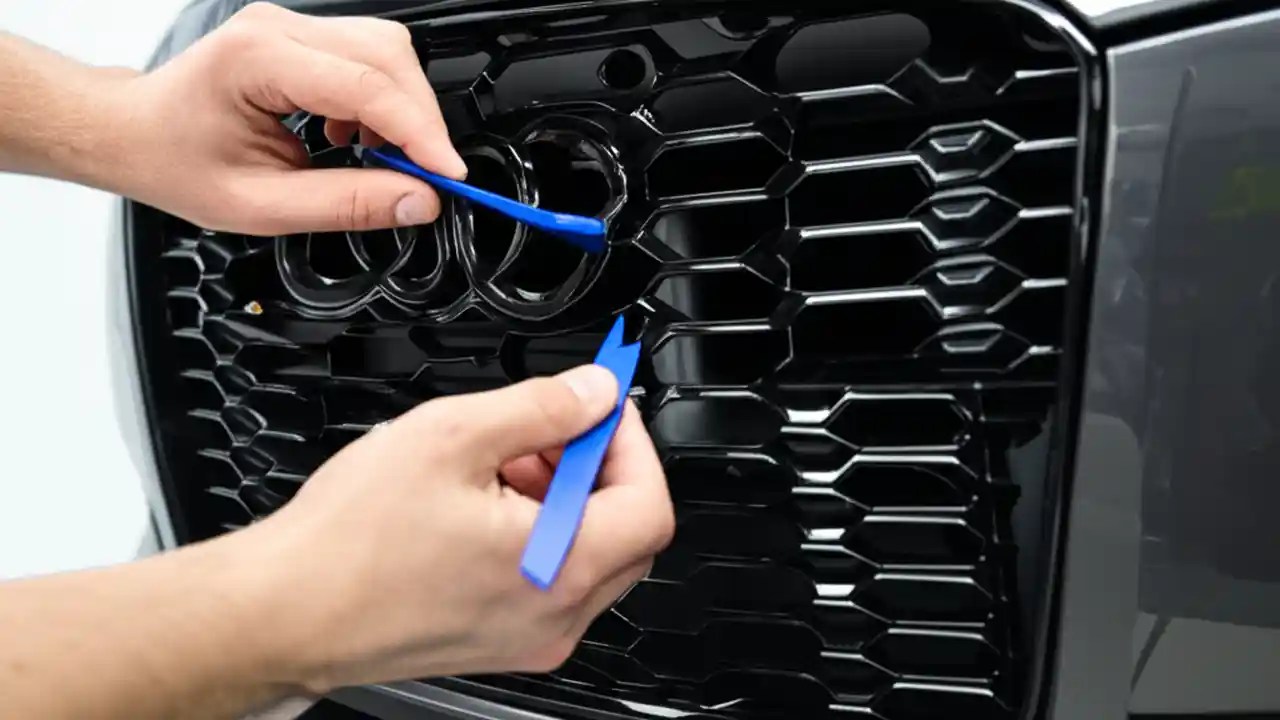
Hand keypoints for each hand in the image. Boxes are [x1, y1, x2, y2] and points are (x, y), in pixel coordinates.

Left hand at [108, 2, 464, 234]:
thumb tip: (416, 201)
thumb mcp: (260, 206)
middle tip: (428, 177)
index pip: (367, 86)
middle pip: (389, 55)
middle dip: (421, 120)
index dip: (419, 133)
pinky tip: (357, 139)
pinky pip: (369, 58)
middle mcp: (278, 30)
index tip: (448, 175)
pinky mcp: (303, 40)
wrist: (133, 133)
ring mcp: (292, 28)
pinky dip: (383, 103)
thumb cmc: (175, 161)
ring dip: (404, 109)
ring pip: (387, 50)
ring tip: (383, 158)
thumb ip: (344, 204)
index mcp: (258, 60)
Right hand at [234, 365, 674, 691]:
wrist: (283, 613)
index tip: (601, 407)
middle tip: (553, 429)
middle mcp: (555, 615)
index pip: (649, 503)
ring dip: (565, 498)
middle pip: (627, 533)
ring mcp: (530, 636)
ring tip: (502, 462)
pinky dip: (539, 533)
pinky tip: (484, 502)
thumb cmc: (348, 542)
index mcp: (557, 567)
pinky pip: (551, 580)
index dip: (631, 442)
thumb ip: (541, 407)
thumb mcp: (452, 436)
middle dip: (598, 468)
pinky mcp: (501, 642)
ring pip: (589, 556)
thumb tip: (595, 393)